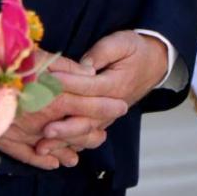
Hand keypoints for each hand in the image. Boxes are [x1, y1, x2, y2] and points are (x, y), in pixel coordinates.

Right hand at [0, 56, 126, 167]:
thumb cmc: (3, 64)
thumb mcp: (38, 57)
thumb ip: (65, 66)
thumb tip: (89, 72)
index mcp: (55, 97)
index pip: (90, 104)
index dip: (108, 105)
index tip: (122, 106)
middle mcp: (45, 120)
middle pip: (77, 130)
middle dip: (93, 132)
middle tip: (103, 134)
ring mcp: (27, 135)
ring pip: (57, 148)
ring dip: (72, 149)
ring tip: (80, 154)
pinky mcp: (9, 142)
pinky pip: (31, 156)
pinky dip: (45, 160)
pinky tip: (55, 163)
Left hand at [21, 34, 157, 159]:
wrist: (153, 64)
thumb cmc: (134, 50)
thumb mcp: (122, 43)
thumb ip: (102, 52)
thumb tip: (84, 66)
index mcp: (116, 85)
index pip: (89, 87)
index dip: (68, 85)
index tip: (48, 84)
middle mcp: (112, 105)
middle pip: (88, 120)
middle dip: (65, 127)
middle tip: (46, 130)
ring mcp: (108, 116)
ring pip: (85, 133)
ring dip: (64, 141)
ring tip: (43, 148)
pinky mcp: (102, 121)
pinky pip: (86, 137)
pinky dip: (69, 146)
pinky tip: (51, 152)